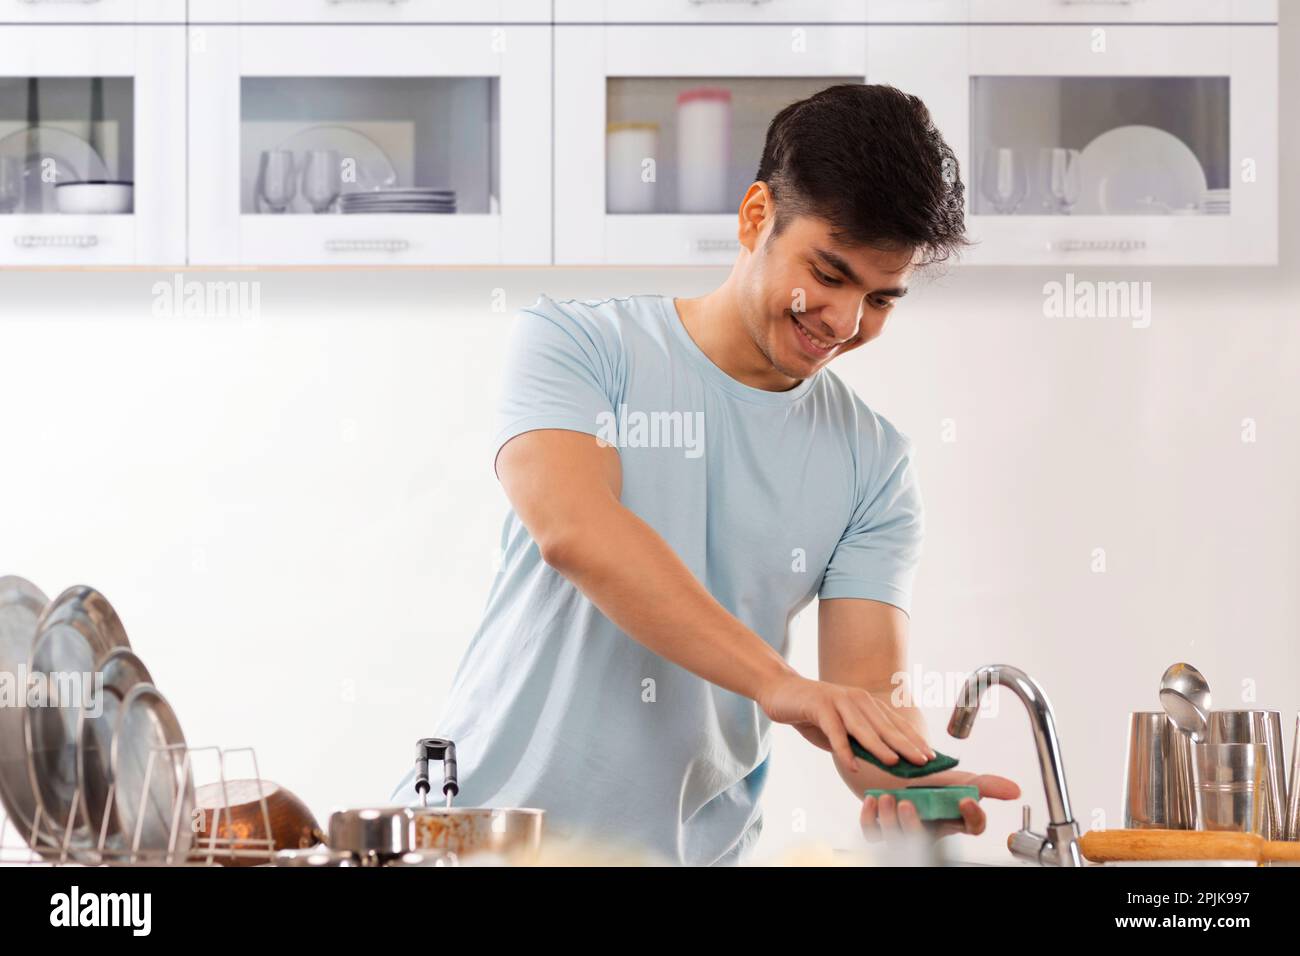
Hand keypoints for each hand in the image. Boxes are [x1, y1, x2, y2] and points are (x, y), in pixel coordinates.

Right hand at [756, 671, 934, 769]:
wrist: (780, 690)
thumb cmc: (813, 713)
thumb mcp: (840, 730)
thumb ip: (858, 743)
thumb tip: (880, 763)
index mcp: (866, 703)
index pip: (895, 724)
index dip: (914, 739)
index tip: (931, 756)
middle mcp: (856, 699)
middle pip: (885, 726)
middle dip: (906, 744)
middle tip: (923, 761)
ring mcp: (838, 701)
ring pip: (863, 727)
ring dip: (879, 746)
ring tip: (894, 762)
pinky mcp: (819, 706)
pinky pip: (834, 731)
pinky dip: (843, 749)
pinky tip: (852, 766)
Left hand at [859, 771, 1020, 841]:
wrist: (904, 775)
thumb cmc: (935, 783)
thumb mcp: (960, 780)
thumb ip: (986, 785)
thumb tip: (1015, 789)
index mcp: (954, 820)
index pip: (972, 827)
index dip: (973, 816)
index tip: (966, 800)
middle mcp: (931, 830)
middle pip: (924, 840)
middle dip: (913, 825)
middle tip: (908, 803)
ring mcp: (905, 831)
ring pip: (896, 840)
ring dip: (890, 821)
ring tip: (886, 798)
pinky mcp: (882, 827)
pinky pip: (873, 833)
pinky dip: (869, 818)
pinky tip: (870, 800)